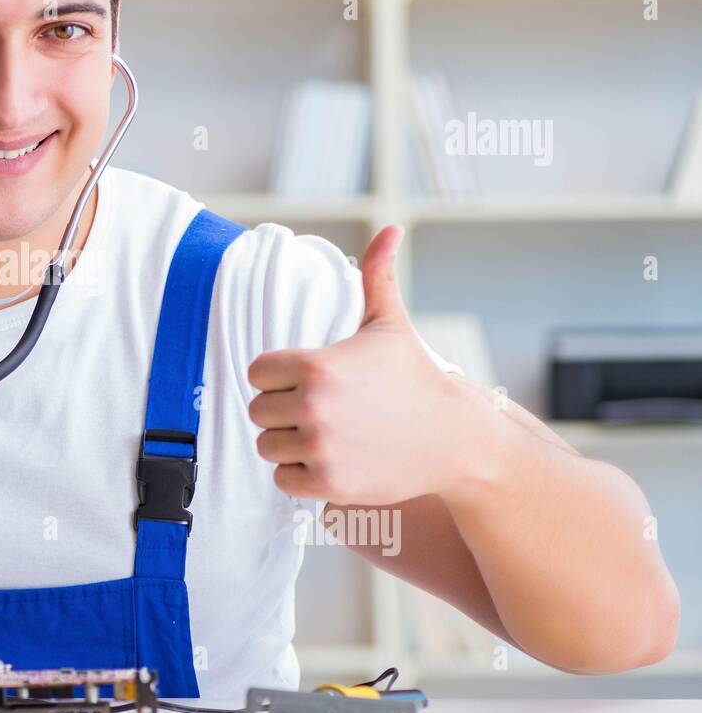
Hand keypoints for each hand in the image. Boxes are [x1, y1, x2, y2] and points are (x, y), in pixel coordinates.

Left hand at [247, 225, 464, 505]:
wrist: (455, 440)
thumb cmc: (416, 379)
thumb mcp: (390, 326)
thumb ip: (377, 276)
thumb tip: (390, 229)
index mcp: (317, 364)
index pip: (257, 373)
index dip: (279, 377)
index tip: (309, 382)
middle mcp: (313, 406)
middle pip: (258, 410)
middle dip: (284, 411)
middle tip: (324, 411)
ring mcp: (320, 447)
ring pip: (267, 446)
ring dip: (290, 444)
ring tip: (329, 434)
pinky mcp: (328, 483)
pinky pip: (283, 480)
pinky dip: (300, 474)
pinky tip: (331, 460)